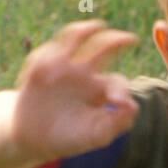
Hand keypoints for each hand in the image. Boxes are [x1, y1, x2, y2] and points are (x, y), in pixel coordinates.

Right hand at [12, 20, 139, 160]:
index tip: (117, 102)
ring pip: (75, 37)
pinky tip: (48, 79)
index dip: (121, 89)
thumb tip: (132, 106)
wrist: (35, 139)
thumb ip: (117, 123)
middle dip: (116, 41)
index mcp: (102, 89)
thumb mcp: (96, 136)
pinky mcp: (40, 66)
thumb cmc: (70, 137)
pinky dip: (48, 60)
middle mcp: (84, 72)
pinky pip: (45, 53)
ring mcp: (62, 66)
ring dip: (84, 31)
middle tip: (129, 40)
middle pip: (103, 47)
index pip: (117, 81)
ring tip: (94, 28)